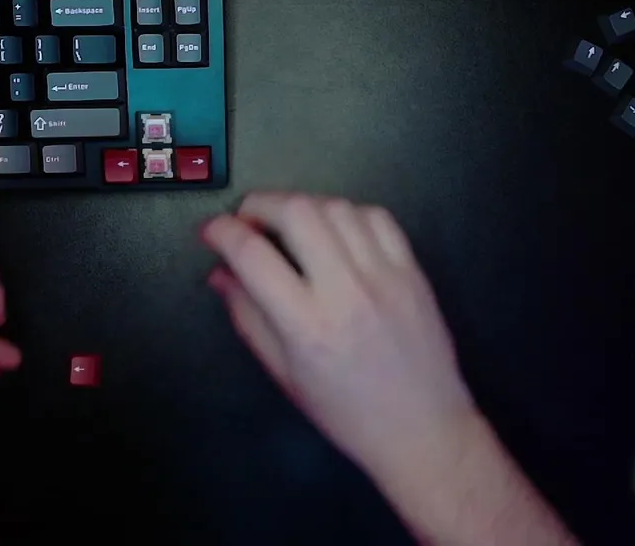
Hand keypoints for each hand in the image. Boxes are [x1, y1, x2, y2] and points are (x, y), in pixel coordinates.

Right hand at [201, 192, 472, 481]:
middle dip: (260, 204)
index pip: (252, 254)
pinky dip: (347, 213)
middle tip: (247, 220)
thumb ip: (248, 317)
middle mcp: (346, 292)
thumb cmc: (349, 413)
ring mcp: (384, 276)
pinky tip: (334, 230)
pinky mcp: (412, 271)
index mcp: (307, 325)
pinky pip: (376, 217)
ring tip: (289, 225)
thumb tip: (220, 274)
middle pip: (297, 211)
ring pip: (336, 206)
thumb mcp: (285, 374)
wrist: (422, 429)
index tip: (212, 231)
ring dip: (303, 205)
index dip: (221, 231)